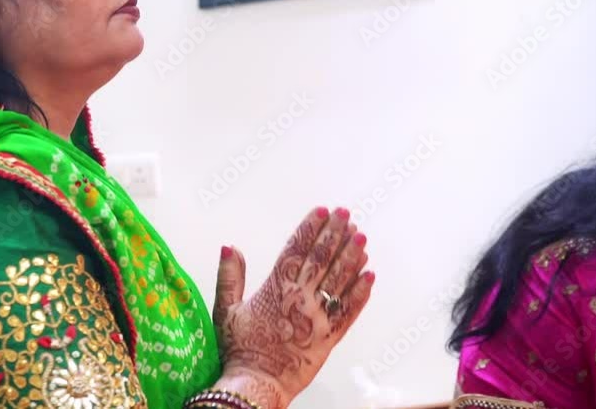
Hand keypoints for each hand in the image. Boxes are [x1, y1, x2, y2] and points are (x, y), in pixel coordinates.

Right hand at [212, 207, 373, 407]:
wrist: (257, 383)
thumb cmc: (240, 349)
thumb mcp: (226, 310)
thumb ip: (229, 276)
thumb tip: (230, 246)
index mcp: (275, 289)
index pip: (296, 250)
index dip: (310, 228)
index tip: (321, 210)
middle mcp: (300, 299)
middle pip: (321, 259)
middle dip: (334, 233)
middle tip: (346, 214)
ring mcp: (318, 318)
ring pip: (339, 280)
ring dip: (351, 256)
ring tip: (361, 236)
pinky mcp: (330, 338)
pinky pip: (350, 311)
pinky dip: (361, 292)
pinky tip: (369, 275)